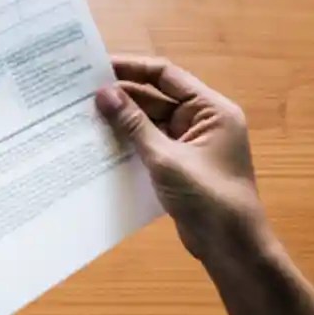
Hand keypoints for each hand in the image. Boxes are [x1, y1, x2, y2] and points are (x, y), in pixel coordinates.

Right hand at [94, 55, 265, 262]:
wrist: (232, 247)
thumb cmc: (207, 197)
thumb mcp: (165, 158)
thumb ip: (133, 124)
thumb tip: (103, 93)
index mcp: (212, 110)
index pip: (167, 76)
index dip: (132, 68)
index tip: (97, 67)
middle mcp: (203, 121)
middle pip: (156, 97)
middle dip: (122, 95)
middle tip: (81, 93)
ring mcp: (191, 143)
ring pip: (150, 121)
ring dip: (122, 118)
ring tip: (84, 114)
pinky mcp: (180, 163)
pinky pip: (150, 142)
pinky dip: (129, 139)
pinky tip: (101, 140)